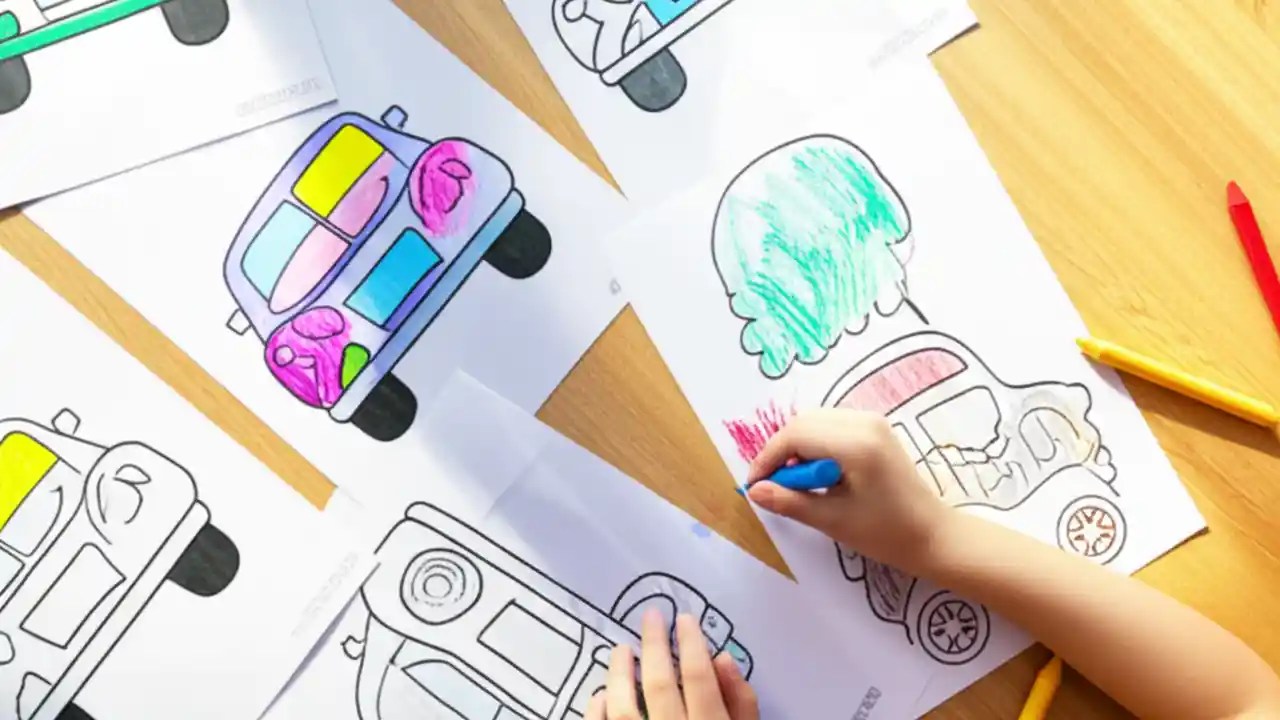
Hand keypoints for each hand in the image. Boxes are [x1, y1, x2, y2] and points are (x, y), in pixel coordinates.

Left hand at [586, 609, 758, 719]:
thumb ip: (741, 704)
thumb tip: (724, 658)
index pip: (699, 679)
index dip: (691, 644)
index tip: (683, 618)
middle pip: (660, 686)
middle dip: (654, 646)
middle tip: (650, 616)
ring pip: (624, 709)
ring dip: (619, 675)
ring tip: (620, 649)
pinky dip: (597, 712)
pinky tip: (600, 695)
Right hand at [746, 409, 950, 573]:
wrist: (933, 535)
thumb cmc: (886, 533)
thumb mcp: (832, 521)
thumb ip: (790, 502)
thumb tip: (755, 490)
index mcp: (856, 444)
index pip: (796, 436)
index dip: (768, 458)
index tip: (754, 485)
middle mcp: (864, 422)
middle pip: (803, 422)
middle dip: (781, 451)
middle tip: (773, 485)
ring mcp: (872, 422)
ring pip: (815, 421)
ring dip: (797, 447)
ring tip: (796, 483)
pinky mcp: (875, 429)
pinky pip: (831, 426)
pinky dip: (815, 445)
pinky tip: (817, 474)